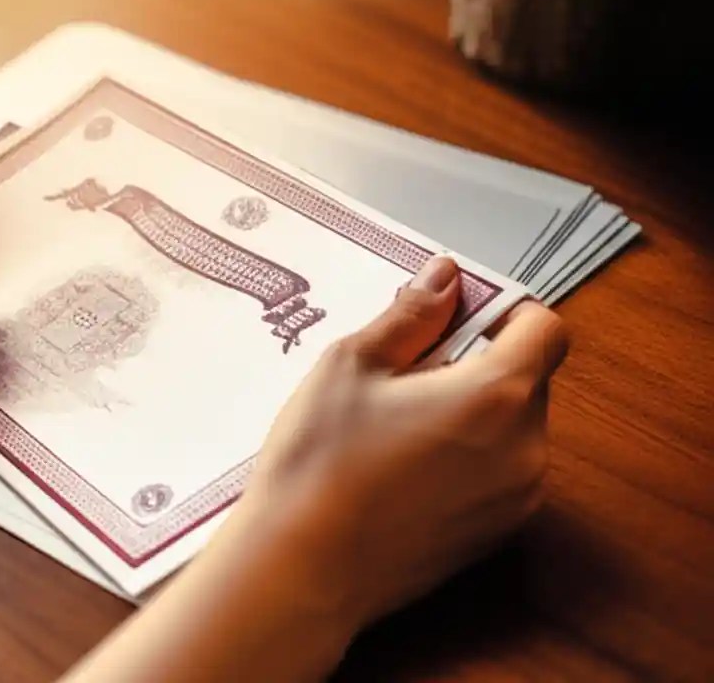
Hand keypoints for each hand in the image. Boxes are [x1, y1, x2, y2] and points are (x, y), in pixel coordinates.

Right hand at [237, 255, 567, 629]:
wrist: (302, 569)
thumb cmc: (319, 466)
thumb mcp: (351, 366)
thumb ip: (411, 316)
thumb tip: (446, 278)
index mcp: (495, 395)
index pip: (545, 330)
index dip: (504, 314)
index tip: (454, 320)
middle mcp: (524, 448)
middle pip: (525, 380)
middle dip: (474, 367)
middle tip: (402, 379)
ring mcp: (515, 498)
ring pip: (508, 430)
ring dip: (468, 417)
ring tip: (394, 432)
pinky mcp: (495, 535)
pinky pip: (496, 475)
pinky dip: (464, 462)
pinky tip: (399, 472)